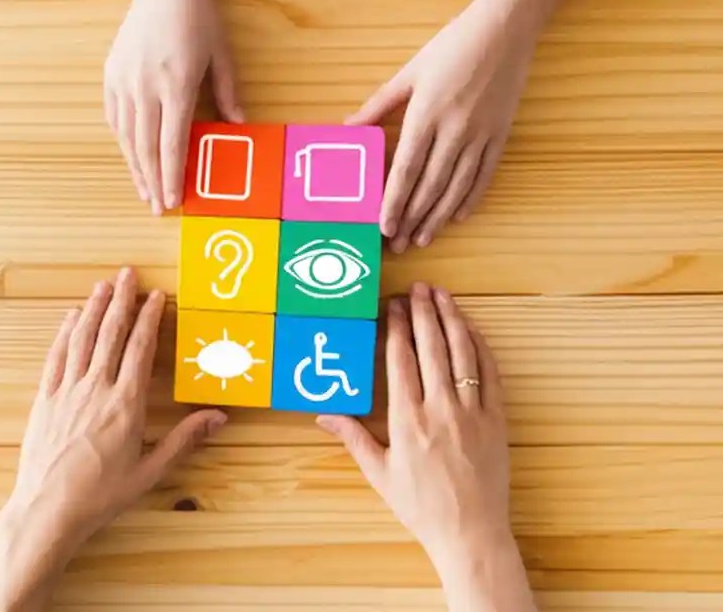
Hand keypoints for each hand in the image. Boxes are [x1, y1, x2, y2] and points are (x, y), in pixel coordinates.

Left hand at [0, 269, 226, 610]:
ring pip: (82, 338)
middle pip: (111, 334)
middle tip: (128, 273)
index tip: (156, 295)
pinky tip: (70, 318)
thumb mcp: (150, 472)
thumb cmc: (101, 496)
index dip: (149, 318)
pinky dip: (65, 333)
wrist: (47, 510)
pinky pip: (57, 357)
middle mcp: (96, 389)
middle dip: (121, 300)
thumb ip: (184, 440)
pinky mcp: (44, 400)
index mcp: (126, 404)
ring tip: (103, 285)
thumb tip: (218, 417)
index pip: (140, 349)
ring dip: (94, 308)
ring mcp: (67, 391)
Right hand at [104, 0, 243, 214]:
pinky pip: (114, 117)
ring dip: (135, 167)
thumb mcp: (223, 54)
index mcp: (177, 86)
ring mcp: (125, 82)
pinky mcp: (111, 75)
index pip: (171, 143)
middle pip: (146, 148)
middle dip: (152, 182)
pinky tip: (131, 155)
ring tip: (143, 190)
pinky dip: (123, 141)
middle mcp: (146, 88)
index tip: (173, 200)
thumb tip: (238, 126)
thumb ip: (228, 93)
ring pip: (127, 137)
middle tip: (157, 208)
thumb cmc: (197, 16)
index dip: (172, 176)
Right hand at [318, 284, 534, 610]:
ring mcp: (473, 412)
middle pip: (432, 348)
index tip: (392, 305)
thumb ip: (353, 437)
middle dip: (424, 313)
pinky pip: (491, 374)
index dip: (396, 328)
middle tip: (418, 288)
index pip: (401, 360)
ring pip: (463, 354)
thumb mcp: (379, 474)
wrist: (470, 532)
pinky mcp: (497, 420)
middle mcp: (441, 409)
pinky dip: (481, 347)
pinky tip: (472, 331)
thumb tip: (323, 413)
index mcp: (407, 420)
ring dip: (453, 320)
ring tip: (444, 296)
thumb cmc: (420, 506)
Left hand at [347, 4, 535, 252]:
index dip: (394, 201)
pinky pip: (485, 175)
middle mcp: (454, 130)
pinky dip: (471, 199)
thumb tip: (347, 128)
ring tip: (424, 238)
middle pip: (430, 186)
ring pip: (457, 186)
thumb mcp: (408, 73)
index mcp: (426, 114)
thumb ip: (377, 106)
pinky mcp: (501, 133)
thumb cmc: (451, 47)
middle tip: (398, 243)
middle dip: (412, 218)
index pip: (406, 169)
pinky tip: (458, 217)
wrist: (504, 29)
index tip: (383, 226)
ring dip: (438, 217)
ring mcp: (481, 134)